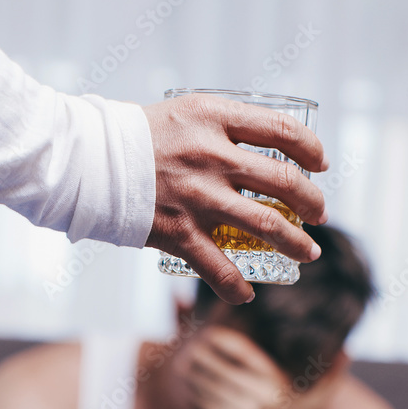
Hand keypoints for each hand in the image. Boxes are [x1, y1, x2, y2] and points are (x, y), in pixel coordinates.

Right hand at [144, 94, 328, 304]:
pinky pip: (218, 267)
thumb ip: (219, 129)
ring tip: (309, 254)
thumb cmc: (135, 137)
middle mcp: (211, 156)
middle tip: (319, 214)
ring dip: (295, 243)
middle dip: (311, 201)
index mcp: (213, 118)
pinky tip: (247, 294)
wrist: (87, 162)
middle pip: (283, 180)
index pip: (282, 129)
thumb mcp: (183, 114)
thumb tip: (260, 150)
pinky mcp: (179, 232)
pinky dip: (236, 286)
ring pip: (265, 225)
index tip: (320, 164)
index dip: (310, 149)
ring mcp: (197, 197)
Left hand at [183, 326, 346, 408]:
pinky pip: (204, 402)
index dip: (224, 340)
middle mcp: (263, 396)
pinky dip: (195, 393)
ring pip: (210, 384)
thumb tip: (348, 352)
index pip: (246, 352)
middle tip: (190, 347)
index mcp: (279, 385)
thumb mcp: (312, 405)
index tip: (210, 334)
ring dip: (194, 372)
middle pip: (223, 367)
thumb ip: (329, 378)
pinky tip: (189, 385)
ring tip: (185, 363)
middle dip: (203, 356)